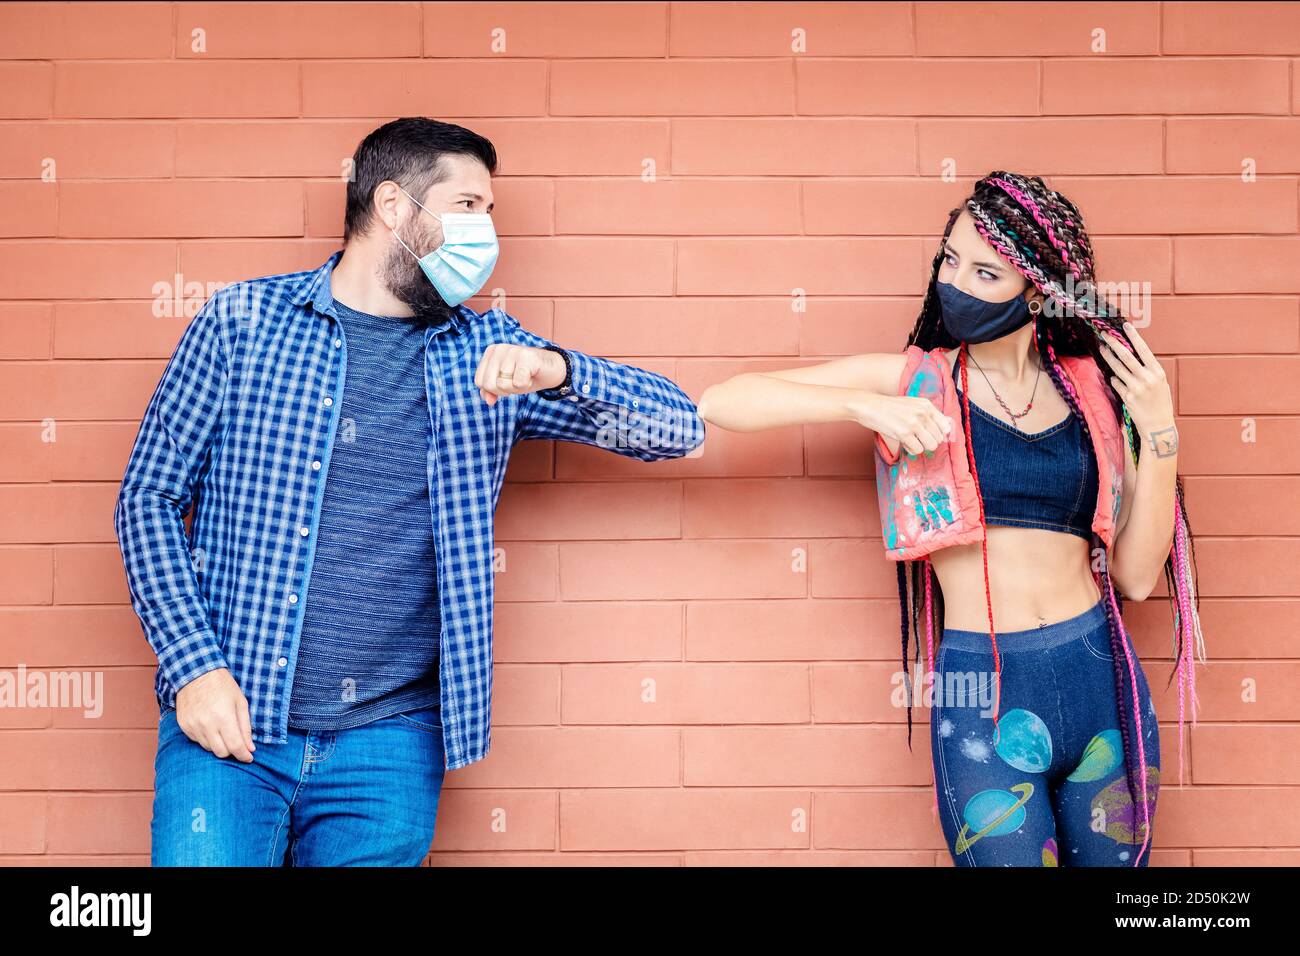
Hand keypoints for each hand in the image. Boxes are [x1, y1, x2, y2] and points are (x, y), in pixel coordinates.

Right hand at [174, 667, 255, 761]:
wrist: (196, 673)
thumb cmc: (222, 686)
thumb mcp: (240, 702)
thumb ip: (245, 727)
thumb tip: (250, 749)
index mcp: (223, 717)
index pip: (235, 747)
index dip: (244, 756)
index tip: (249, 758)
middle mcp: (206, 724)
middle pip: (221, 752)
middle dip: (232, 751)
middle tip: (237, 742)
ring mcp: (192, 726)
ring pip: (209, 748)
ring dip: (219, 744)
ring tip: (222, 729)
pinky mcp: (184, 726)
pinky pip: (197, 741)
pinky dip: (207, 738)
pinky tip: (210, 725)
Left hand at [473, 344, 565, 405]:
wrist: (551, 369)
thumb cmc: (525, 375)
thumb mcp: (504, 384)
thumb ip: (490, 391)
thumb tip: (488, 401)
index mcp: (490, 352)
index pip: (479, 381)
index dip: (494, 389)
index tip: (508, 381)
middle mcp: (499, 349)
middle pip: (489, 384)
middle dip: (505, 390)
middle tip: (517, 380)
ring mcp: (512, 351)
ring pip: (503, 385)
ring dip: (517, 387)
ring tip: (525, 377)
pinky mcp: (526, 357)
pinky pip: (518, 383)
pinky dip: (526, 385)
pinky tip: (532, 376)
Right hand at [849, 392, 953, 457]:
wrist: (869, 406)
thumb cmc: (890, 407)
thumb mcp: (912, 405)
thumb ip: (929, 415)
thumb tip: (947, 431)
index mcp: (926, 405)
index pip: (946, 426)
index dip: (940, 434)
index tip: (929, 436)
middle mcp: (923, 413)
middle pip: (939, 438)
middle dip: (928, 441)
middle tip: (917, 438)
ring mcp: (914, 423)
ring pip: (930, 445)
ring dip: (921, 446)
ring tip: (911, 440)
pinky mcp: (904, 433)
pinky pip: (917, 450)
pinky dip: (911, 450)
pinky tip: (904, 442)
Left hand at [1097, 320, 1177, 454]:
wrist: (1158, 426)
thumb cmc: (1160, 403)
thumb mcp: (1160, 384)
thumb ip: (1148, 371)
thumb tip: (1134, 356)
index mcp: (1158, 372)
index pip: (1144, 350)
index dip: (1134, 337)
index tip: (1126, 326)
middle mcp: (1147, 378)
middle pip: (1126, 357)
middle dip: (1114, 343)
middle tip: (1105, 335)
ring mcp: (1136, 388)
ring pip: (1117, 368)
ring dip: (1108, 357)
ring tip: (1102, 348)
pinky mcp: (1127, 397)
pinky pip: (1115, 383)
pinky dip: (1113, 378)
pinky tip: (1112, 376)